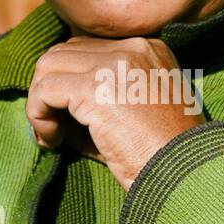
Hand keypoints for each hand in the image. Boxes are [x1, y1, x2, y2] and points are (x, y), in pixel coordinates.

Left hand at [26, 36, 205, 190]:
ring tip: (53, 136)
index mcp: (148, 49)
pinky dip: (38, 114)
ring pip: (49, 65)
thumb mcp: (130, 115)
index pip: (86, 49)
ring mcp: (116, 64)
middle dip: (48, 89)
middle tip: (53, 129)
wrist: (185, 176)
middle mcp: (134, 47)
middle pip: (63, 52)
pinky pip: (45, 90)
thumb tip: (45, 99)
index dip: (67, 82)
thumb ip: (95, 97)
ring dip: (40, 102)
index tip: (65, 119)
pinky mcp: (97, 87)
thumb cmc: (159, 157)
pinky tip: (53, 141)